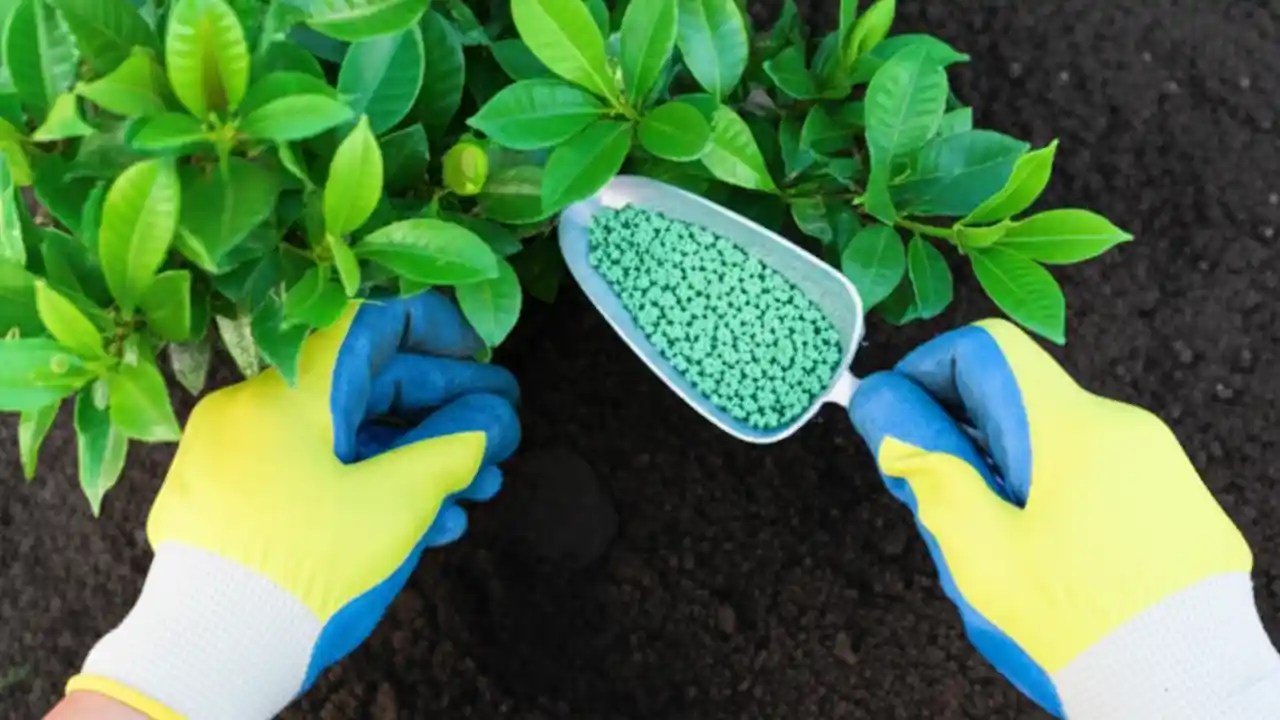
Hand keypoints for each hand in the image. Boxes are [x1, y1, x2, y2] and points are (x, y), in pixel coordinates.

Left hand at [61, 293, 519, 719]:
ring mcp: (243, 460)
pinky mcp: (239, 504)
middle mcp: (256, 412)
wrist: (212, 656)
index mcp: (288, 392)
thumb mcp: (396, 503)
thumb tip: (493, 418)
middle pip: (365, 384)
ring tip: (480, 486)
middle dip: (443, 408)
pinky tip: (433, 520)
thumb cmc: (303, 571)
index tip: (483, 355)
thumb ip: (454, 448)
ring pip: (347, 435)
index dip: (436, 330)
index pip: (369, 323)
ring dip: (419, 454)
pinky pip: (317, 473)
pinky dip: (374, 485)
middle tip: (501, 430)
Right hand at [850, 320, 1279, 718]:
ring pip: (1049, 445)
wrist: (1184, 695)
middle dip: (960, 443)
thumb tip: (878, 398)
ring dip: (1005, 479)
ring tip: (998, 557)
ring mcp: (1157, 466)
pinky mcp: (1175, 504)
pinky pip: (1095, 479)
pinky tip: (1048, 569)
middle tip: (939, 513)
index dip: (924, 371)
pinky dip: (1053, 503)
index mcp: (1070, 428)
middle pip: (1012, 402)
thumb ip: (921, 460)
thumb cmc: (1073, 629)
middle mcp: (1123, 429)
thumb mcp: (975, 545)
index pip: (982, 348)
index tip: (897, 421)